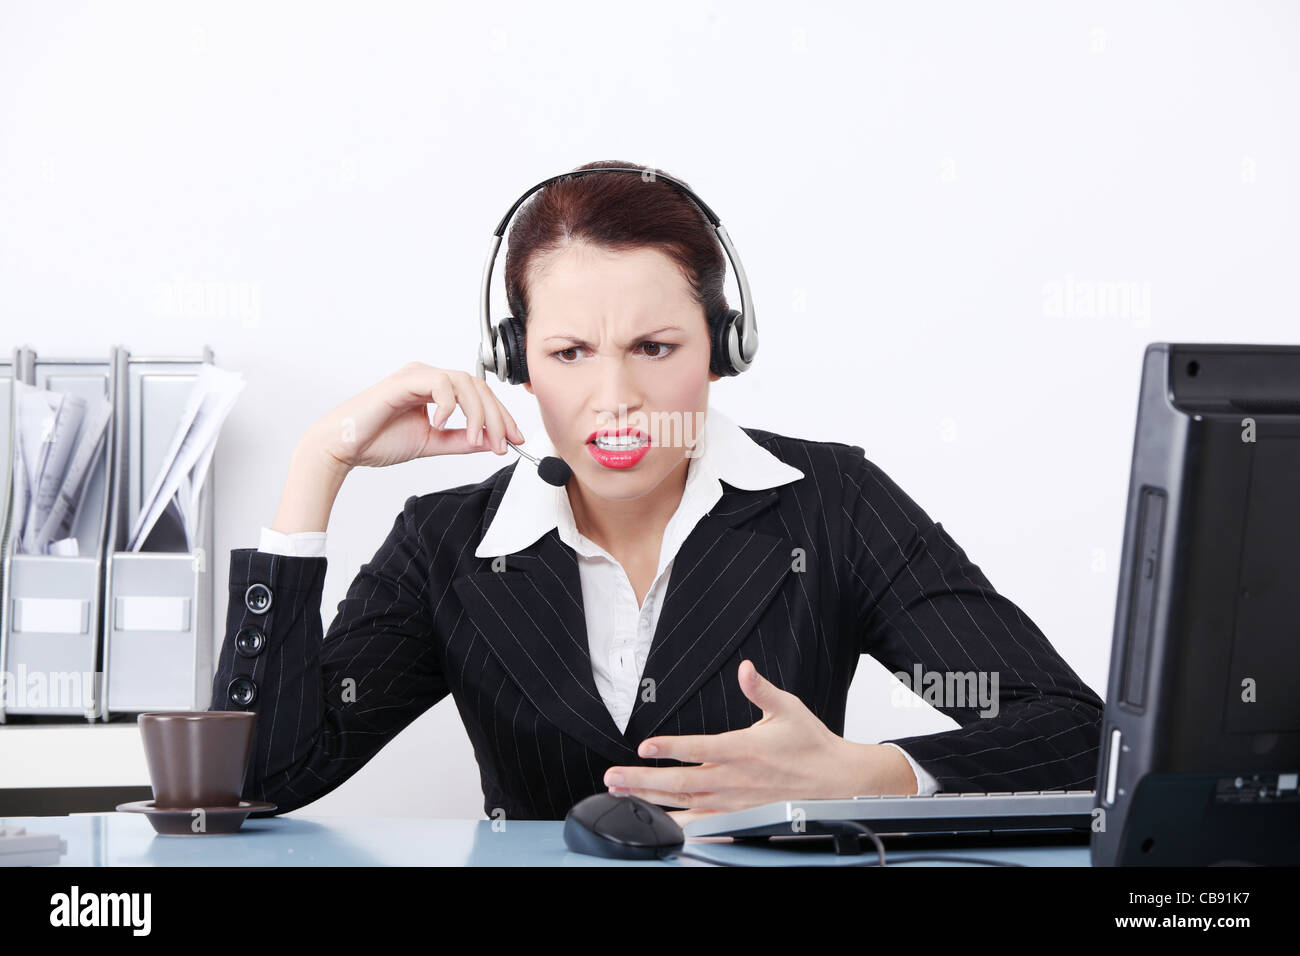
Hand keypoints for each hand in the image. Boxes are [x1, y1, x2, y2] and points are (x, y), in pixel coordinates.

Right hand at [308, 362, 525, 470]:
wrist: (344, 447)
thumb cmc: (378, 441)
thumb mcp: (431, 443)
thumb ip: (460, 441)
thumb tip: (491, 441)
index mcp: (434, 390)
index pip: (479, 395)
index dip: (501, 416)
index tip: (514, 440)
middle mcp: (427, 378)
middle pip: (478, 387)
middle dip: (497, 416)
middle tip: (504, 443)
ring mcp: (416, 376)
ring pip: (464, 383)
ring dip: (478, 413)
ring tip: (476, 439)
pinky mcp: (404, 381)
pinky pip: (439, 384)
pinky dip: (449, 405)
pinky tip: (443, 425)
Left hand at [602, 660, 918, 826]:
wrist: (838, 784)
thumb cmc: (812, 745)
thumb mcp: (787, 709)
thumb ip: (760, 689)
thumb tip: (746, 669)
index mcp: (743, 750)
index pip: (698, 749)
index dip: (670, 748)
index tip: (644, 747)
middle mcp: (733, 780)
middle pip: (680, 783)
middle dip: (642, 781)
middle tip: (612, 778)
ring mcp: (733, 803)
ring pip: (684, 805)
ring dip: (650, 802)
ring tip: (621, 797)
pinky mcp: (737, 818)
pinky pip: (701, 824)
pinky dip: (676, 825)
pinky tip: (655, 823)